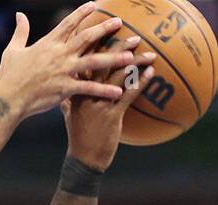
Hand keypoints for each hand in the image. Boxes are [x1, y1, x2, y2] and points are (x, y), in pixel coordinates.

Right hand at [0, 3, 138, 117]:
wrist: (7, 99)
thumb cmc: (8, 76)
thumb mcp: (12, 50)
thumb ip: (20, 31)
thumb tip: (19, 14)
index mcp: (48, 42)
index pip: (69, 22)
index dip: (82, 12)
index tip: (95, 4)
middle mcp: (59, 54)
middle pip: (87, 37)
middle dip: (105, 29)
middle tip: (121, 23)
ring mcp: (64, 71)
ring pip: (94, 61)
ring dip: (114, 58)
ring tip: (131, 56)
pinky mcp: (65, 89)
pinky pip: (89, 88)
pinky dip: (105, 90)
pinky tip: (120, 92)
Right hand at [63, 41, 155, 171]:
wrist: (83, 159)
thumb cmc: (77, 137)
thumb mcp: (68, 114)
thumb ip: (69, 99)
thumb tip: (66, 90)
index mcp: (75, 89)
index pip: (85, 60)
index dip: (97, 44)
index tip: (107, 31)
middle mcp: (86, 92)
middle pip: (104, 63)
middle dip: (120, 46)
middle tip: (135, 37)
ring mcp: (99, 103)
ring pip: (119, 76)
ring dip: (136, 63)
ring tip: (150, 54)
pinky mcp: (111, 115)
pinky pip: (129, 95)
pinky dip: (140, 83)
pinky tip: (151, 74)